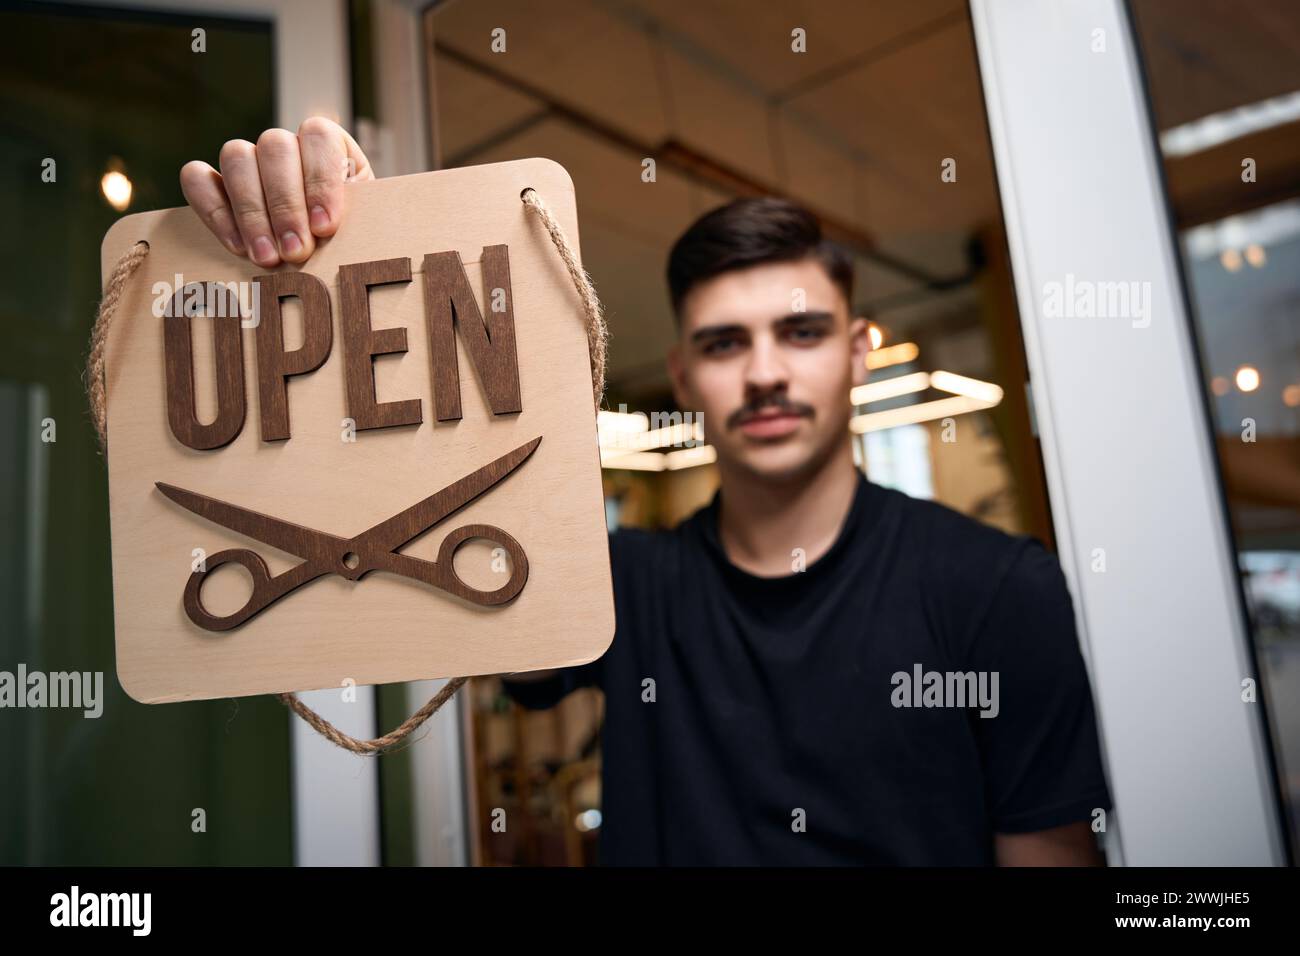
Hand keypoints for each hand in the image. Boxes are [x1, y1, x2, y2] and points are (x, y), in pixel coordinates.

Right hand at [180, 116, 373, 267]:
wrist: (329, 259)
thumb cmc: (352, 240)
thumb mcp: (366, 227)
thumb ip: (361, 220)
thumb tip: (347, 235)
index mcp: (328, 145)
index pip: (318, 135)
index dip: (320, 180)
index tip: (326, 227)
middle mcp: (286, 145)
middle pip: (274, 147)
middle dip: (285, 205)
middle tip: (297, 252)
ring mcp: (249, 161)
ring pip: (236, 157)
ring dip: (251, 211)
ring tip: (268, 258)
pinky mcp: (216, 184)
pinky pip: (197, 179)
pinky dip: (214, 211)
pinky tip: (238, 247)